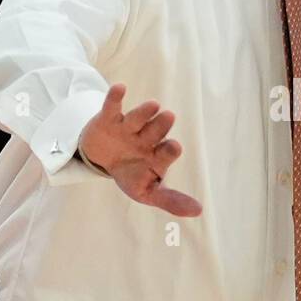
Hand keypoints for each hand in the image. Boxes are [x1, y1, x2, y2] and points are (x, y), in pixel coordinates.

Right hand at [78, 83, 201, 216]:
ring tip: (154, 105)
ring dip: (145, 111)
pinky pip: (113, 106)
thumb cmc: (131, 174)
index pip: (167, 151)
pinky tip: (120, 88)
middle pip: (155, 130)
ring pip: (138, 118)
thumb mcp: (146, 192)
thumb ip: (170, 200)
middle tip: (169, 117)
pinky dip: (116, 97)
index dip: (170, 150)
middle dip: (161, 125)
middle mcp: (147, 138)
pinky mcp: (109, 119)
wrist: (101, 159)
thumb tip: (199, 211)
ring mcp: (129, 127)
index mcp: (158, 155)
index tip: (174, 147)